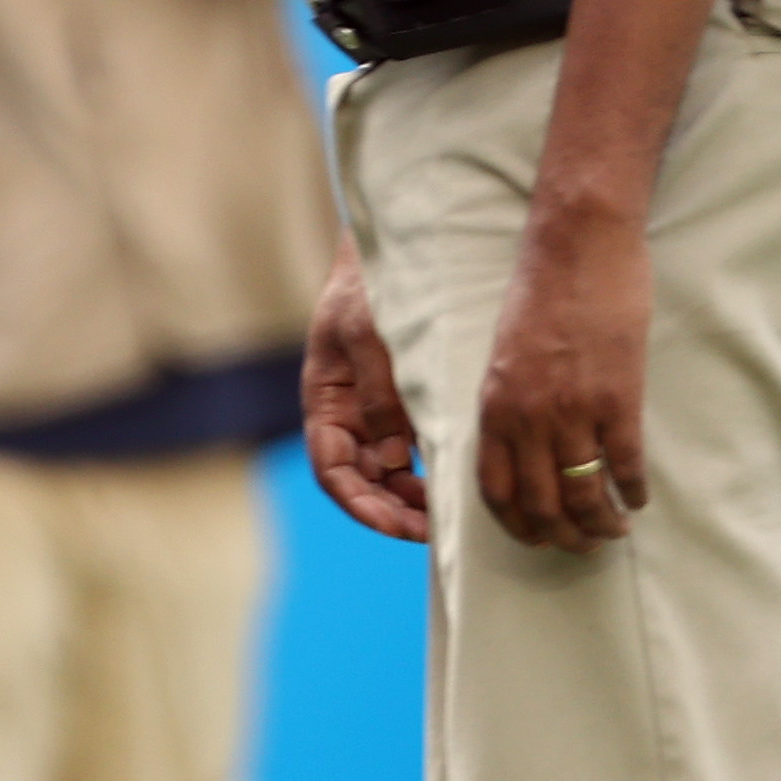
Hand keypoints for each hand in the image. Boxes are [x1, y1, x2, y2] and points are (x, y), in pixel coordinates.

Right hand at [302, 236, 427, 541]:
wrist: (395, 249)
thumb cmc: (368, 286)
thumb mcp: (365, 335)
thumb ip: (378, 396)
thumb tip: (393, 460)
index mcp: (325, 398)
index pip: (331, 469)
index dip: (359, 503)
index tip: (393, 524)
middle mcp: (347, 412)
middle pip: (360, 480)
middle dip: (389, 511)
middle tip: (430, 531)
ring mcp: (375, 409)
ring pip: (387, 472)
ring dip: (409, 498)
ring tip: (446, 514)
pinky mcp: (405, 401)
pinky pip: (413, 449)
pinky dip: (427, 470)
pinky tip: (456, 480)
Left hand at [477, 211, 651, 553]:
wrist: (576, 246)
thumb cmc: (539, 292)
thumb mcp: (505, 352)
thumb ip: (510, 400)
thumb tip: (521, 447)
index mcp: (495, 404)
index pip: (495, 489)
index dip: (518, 525)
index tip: (538, 537)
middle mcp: (528, 416)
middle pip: (542, 505)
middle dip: (564, 537)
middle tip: (584, 543)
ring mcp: (574, 410)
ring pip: (586, 497)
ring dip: (602, 525)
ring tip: (615, 528)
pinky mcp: (618, 398)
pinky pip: (626, 466)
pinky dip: (634, 491)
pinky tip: (639, 497)